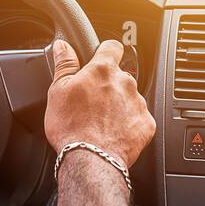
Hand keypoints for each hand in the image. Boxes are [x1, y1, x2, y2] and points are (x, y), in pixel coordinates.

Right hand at [44, 38, 155, 168]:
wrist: (91, 159)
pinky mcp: (146, 124)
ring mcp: (138, 103)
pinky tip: (113, 132)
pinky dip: (129, 123)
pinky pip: (139, 118)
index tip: (100, 58)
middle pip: (120, 76)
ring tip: (101, 121)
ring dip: (119, 105)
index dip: (105, 51)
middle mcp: (125, 83)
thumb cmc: (72, 127)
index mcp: (103, 70)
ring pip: (130, 97)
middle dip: (109, 85)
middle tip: (92, 102)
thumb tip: (63, 46)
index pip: (112, 47)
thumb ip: (64, 64)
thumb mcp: (58, 90)